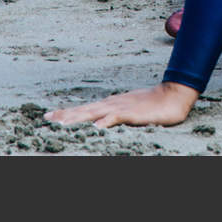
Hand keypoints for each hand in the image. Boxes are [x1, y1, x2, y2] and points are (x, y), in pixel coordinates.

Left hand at [44, 82, 198, 127]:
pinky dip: (106, 121)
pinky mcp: (133, 112)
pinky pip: (117, 116)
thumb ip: (115, 115)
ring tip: (63, 123)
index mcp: (110, 104)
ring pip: (95, 112)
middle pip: (84, 110)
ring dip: (79, 117)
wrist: (173, 95)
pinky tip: (96, 126)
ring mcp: (122, 107)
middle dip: (65, 115)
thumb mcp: (130, 109)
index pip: (85, 108)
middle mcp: (112, 103)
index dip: (67, 112)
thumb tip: (100, 121)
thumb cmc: (152, 104)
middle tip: (47, 119)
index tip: (50, 116)